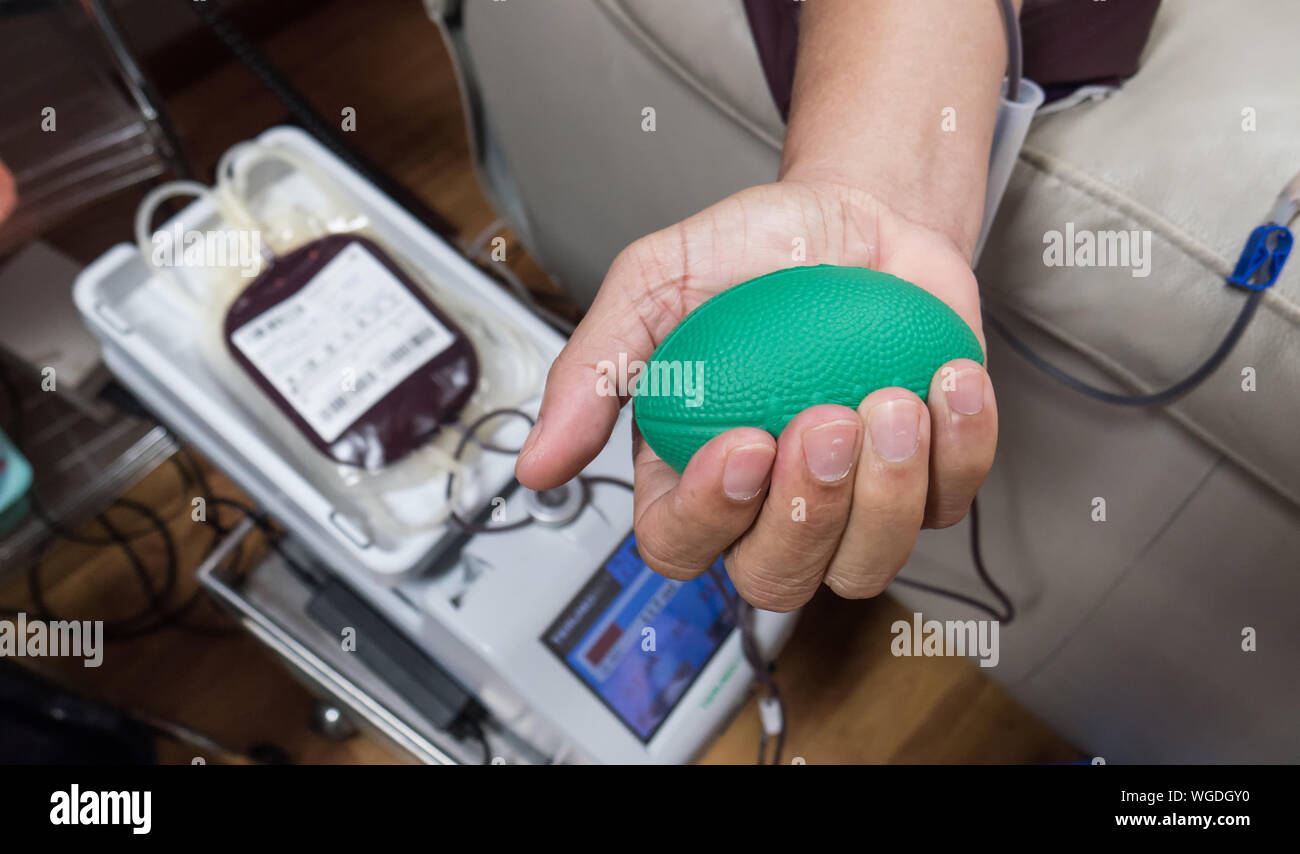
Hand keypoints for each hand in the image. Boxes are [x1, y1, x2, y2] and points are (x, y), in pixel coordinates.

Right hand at [515, 180, 996, 609]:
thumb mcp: (654, 285)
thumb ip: (595, 370)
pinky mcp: (930, 478)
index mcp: (692, 474)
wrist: (854, 214)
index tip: (743, 441)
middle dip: (806, 514)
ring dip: (886, 494)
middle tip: (825, 420)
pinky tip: (946, 383)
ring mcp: (855, 501)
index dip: (709, 515)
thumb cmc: (752, 254)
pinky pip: (949, 502)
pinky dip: (959, 447)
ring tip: (890, 399)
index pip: (680, 546)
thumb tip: (537, 466)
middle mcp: (770, 506)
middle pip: (776, 579)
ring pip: (866, 565)